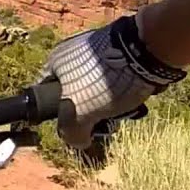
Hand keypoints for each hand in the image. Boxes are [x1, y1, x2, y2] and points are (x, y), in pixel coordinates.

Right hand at [38, 14, 185, 148]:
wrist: (143, 49)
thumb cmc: (103, 81)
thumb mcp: (78, 116)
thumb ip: (71, 133)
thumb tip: (78, 141)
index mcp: (55, 61)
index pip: (46, 94)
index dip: (57, 114)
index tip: (75, 126)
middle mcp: (73, 50)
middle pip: (77, 92)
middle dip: (92, 111)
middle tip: (106, 121)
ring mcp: (98, 47)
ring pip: (99, 86)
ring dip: (111, 102)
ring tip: (126, 109)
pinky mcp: (120, 47)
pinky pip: (117, 75)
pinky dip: (125, 87)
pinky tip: (136, 94)